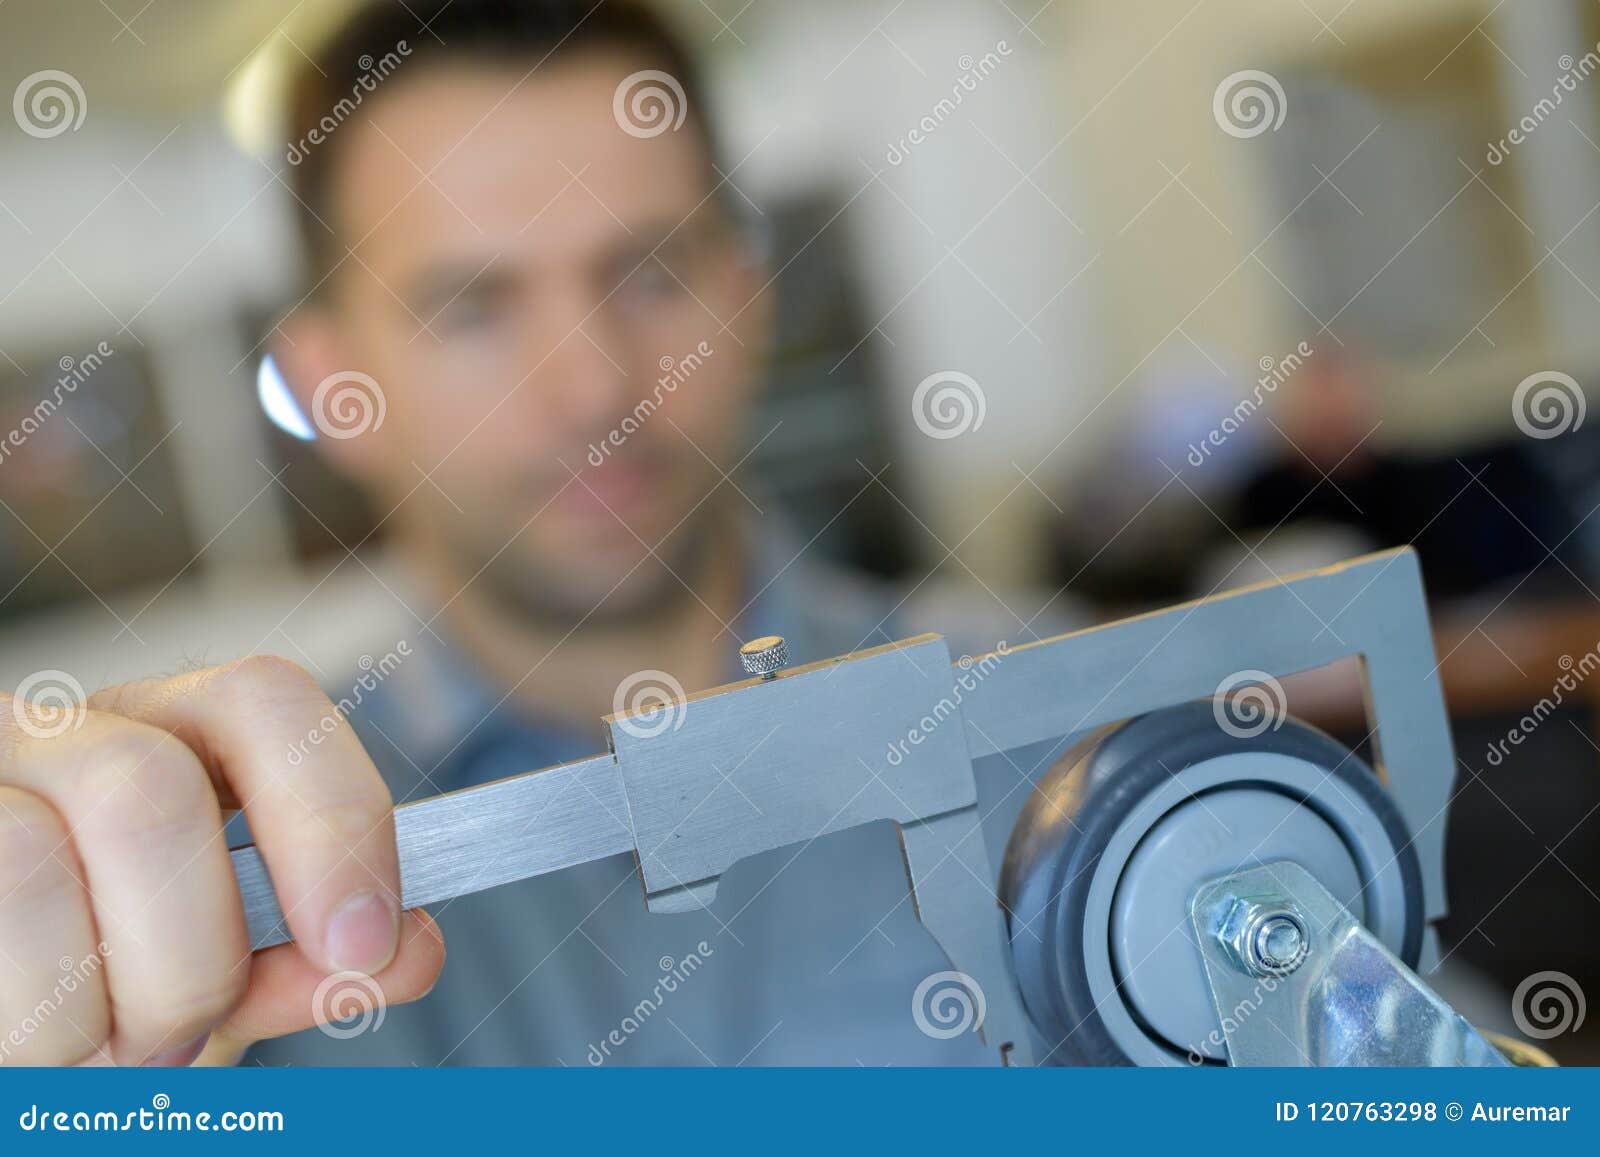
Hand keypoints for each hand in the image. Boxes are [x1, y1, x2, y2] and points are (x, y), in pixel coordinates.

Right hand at [0, 656, 444, 1065]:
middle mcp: (69, 730)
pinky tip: (37, 1044)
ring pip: (31, 862)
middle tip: (185, 1037)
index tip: (362, 947)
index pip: (266, 699)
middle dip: (193, 957)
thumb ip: (317, 955)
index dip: (330, 819)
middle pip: (148, 795)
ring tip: (102, 1052)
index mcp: (177, 729)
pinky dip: (32, 1024)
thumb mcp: (235, 963)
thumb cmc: (127, 975)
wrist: (30, 1003)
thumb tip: (408, 950)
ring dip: (91, 1004)